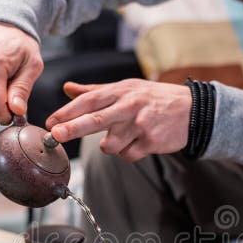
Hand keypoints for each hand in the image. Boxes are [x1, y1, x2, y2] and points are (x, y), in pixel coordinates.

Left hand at [46, 79, 190, 161]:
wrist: (192, 110)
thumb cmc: (154, 98)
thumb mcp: (126, 88)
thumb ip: (95, 91)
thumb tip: (67, 88)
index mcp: (121, 91)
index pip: (89, 100)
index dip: (68, 112)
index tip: (51, 122)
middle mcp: (129, 106)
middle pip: (95, 119)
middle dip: (72, 128)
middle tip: (55, 135)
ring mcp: (141, 125)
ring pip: (110, 145)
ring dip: (110, 146)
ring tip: (124, 136)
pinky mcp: (151, 142)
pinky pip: (127, 155)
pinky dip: (128, 152)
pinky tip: (140, 142)